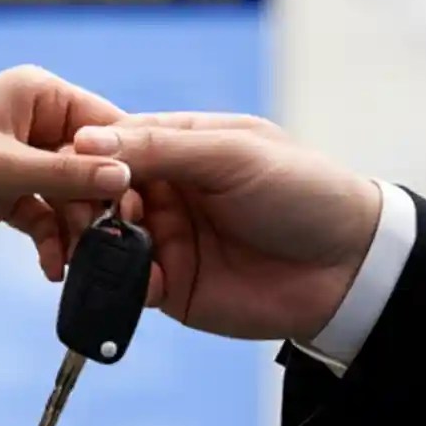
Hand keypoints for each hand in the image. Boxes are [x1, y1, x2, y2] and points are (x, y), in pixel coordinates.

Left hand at [0, 65, 132, 252]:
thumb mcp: (0, 169)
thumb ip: (65, 174)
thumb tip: (125, 176)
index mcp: (38, 95)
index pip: (105, 126)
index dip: (127, 164)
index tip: (140, 206)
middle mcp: (34, 122)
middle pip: (92, 167)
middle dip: (99, 208)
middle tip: (107, 246)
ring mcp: (21, 160)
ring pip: (69, 198)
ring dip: (74, 232)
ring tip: (76, 265)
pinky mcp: (4, 193)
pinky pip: (43, 218)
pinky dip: (50, 241)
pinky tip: (52, 268)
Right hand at [46, 113, 380, 342]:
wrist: (349, 270)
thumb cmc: (303, 193)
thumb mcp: (232, 156)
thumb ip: (161, 147)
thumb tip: (85, 140)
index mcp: (179, 146)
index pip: (112, 142)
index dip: (87, 155)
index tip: (77, 169)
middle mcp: (165, 190)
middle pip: (96, 191)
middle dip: (84, 203)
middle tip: (93, 216)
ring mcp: (164, 239)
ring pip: (101, 238)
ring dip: (94, 242)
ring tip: (106, 249)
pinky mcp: (168, 286)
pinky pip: (124, 283)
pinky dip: (119, 282)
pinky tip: (141, 281)